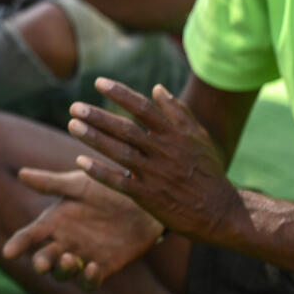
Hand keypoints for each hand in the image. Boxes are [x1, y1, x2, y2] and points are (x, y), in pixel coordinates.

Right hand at [6, 163, 163, 285]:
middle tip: (41, 263)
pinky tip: (93, 268)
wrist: (145, 203)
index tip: (8, 253)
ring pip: (65, 273)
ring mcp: (84, 257)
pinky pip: (90, 281)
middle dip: (42, 262)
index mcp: (54, 222)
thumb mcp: (80, 184)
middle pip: (45, 259)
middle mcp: (65, 242)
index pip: (30, 236)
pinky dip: (88, 279)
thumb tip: (21, 173)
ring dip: (63, 270)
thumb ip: (52, 183)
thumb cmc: (108, 189)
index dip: (18, 244)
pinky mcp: (104, 267)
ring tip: (71, 259)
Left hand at [63, 79, 245, 243]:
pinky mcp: (149, 196)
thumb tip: (157, 88)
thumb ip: (178, 112)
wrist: (220, 211)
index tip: (98, 82)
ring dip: (94, 139)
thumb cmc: (208, 171)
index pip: (143, 108)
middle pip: (126, 129)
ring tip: (73, 125)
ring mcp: (155, 174)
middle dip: (99, 116)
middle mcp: (164, 151)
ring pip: (119, 153)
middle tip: (75, 107)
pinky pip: (120, 182)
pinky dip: (100, 172)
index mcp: (175, 135)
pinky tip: (81, 162)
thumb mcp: (199, 138)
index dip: (120, 94)